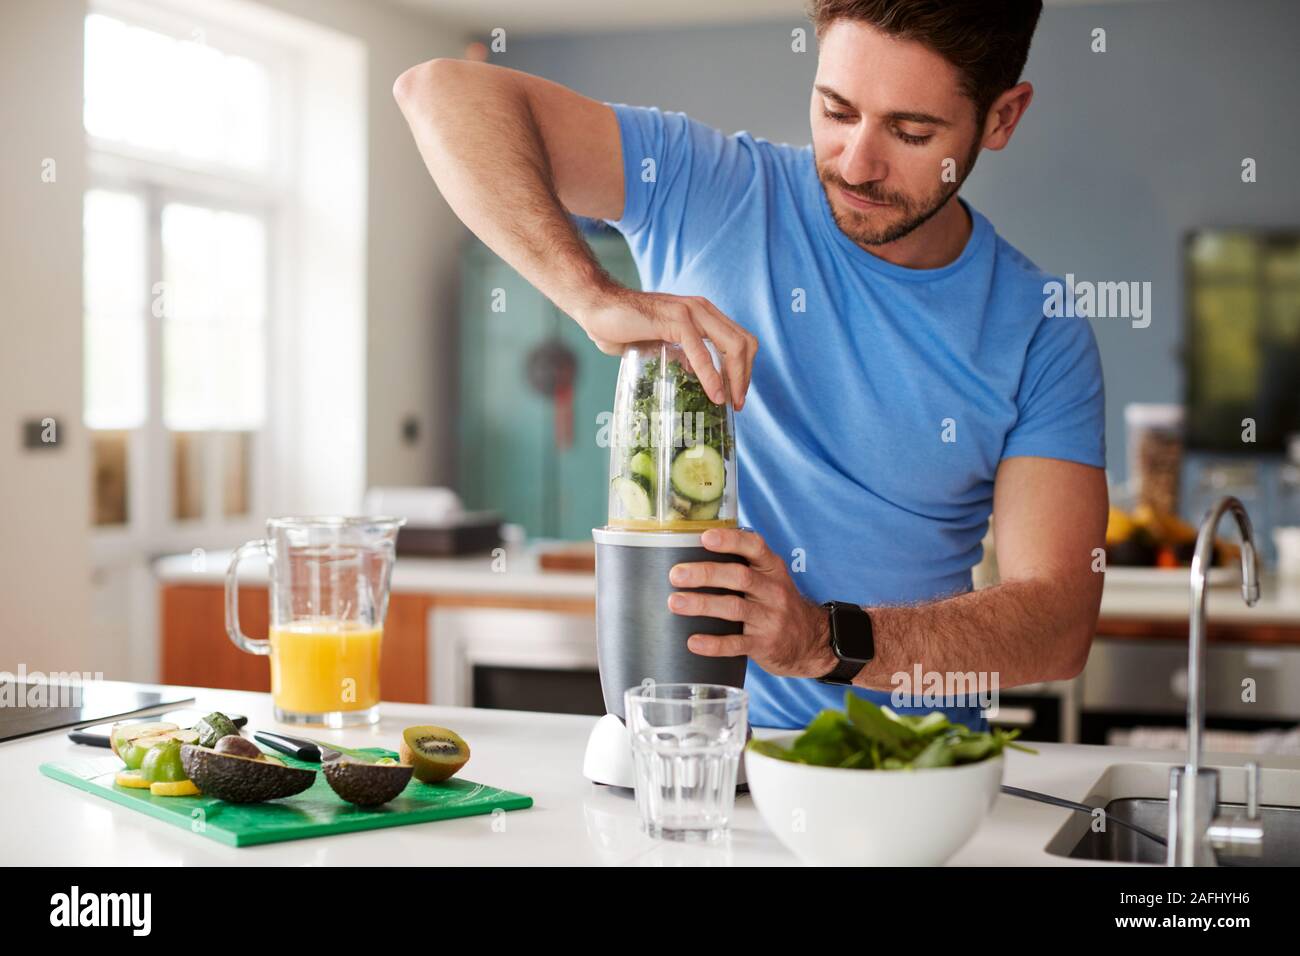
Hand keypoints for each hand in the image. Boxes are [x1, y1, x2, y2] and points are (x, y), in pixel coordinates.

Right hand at [572, 283, 757, 408]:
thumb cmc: (623, 325)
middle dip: (745, 377)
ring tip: (729, 402)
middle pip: (744, 343)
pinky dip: (711, 375)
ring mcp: (691, 312)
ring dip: (735, 378)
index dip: (745, 368)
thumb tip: (692, 373)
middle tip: (738, 404)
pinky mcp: (675, 319)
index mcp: (702, 313)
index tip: (736, 394)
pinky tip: (714, 394)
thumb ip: (679, 354)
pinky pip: (701, 352)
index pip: (739, 339)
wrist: (596, 307)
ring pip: (732, 345)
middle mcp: (702, 309)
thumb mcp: (660, 343)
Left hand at [666, 527, 837, 677]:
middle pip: (740, 576)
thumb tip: (695, 548)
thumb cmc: (777, 604)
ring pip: (735, 608)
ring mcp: (770, 618)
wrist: (811, 641)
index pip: (755, 547)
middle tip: (676, 574)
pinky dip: (714, 644)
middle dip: (706, 573)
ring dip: (702, 604)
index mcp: (772, 569)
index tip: (705, 537)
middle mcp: (773, 591)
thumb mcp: (770, 579)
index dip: (730, 540)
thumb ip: (744, 565)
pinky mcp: (765, 645)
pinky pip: (737, 644)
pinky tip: (694, 642)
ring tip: (675, 602)